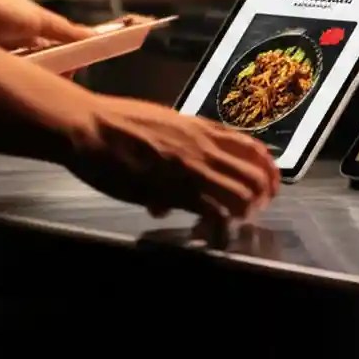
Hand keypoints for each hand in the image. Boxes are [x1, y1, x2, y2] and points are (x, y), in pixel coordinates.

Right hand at [68, 95, 280, 223]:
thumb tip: (179, 171)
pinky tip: (211, 235)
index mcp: (201, 127)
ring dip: (242, 212)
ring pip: (242, 194)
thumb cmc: (117, 123)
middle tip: (252, 211)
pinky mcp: (176, 190)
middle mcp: (205, 146)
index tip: (269, 185)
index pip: (252, 147)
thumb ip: (178, 145)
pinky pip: (214, 213)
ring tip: (232, 223)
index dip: (267, 169)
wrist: (90, 127)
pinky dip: (219, 228)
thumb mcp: (160, 123)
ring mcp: (192, 168)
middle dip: (261, 197)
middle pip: (255, 174)